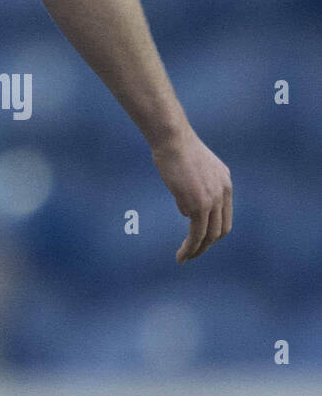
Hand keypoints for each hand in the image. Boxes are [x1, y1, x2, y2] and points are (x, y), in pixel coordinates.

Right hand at [151, 127, 231, 262]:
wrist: (171, 137)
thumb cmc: (173, 146)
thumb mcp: (190, 168)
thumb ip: (193, 188)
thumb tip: (186, 212)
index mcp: (225, 181)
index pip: (224, 214)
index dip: (213, 229)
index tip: (199, 237)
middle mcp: (224, 192)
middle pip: (221, 229)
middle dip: (207, 244)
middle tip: (193, 252)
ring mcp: (212, 199)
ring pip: (210, 235)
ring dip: (198, 250)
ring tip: (184, 258)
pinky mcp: (198, 204)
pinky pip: (197, 233)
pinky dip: (190, 247)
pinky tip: (181, 254)